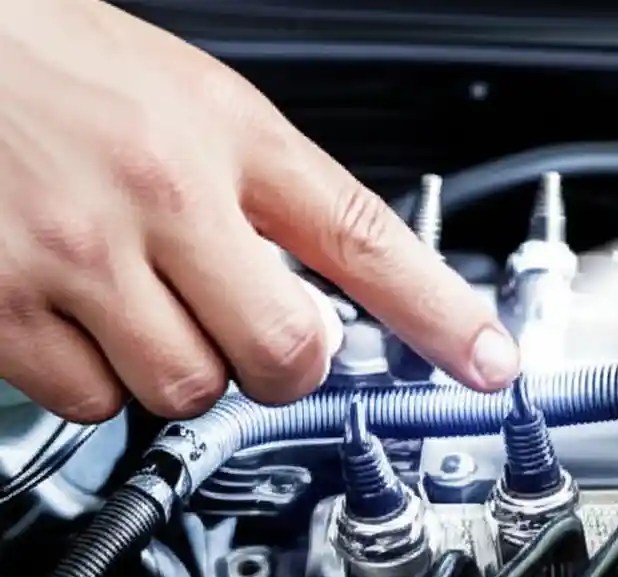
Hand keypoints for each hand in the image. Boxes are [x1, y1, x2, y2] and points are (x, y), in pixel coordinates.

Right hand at [0, 0, 518, 422]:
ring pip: (187, 390)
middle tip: (248, 328)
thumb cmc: (56, 64)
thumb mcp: (189, 102)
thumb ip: (262, 197)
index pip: (365, 237)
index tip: (491, 362)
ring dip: (180, 368)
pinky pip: (91, 401)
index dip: (442, 313)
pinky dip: (95, 379)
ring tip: (136, 301)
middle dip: (281, 364)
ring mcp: (76, 252)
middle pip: (284, 353)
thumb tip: (320, 296)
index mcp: (225, 134)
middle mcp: (161, 193)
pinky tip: (73, 315)